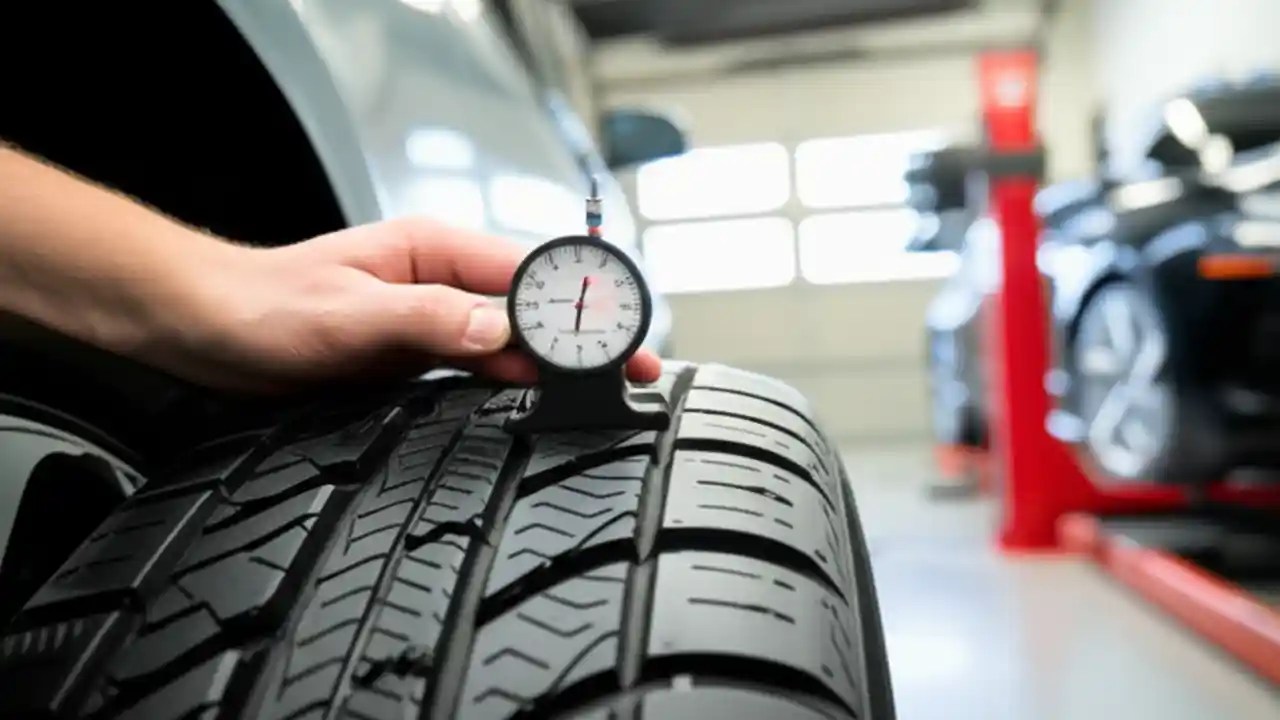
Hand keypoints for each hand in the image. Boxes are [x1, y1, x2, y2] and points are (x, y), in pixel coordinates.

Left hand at [157, 218, 660, 392]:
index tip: (615, 337)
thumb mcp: (351, 314)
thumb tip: (499, 335)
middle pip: (530, 308)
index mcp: (434, 249)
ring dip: (553, 364)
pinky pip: (477, 367)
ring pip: (509, 341)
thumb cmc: (266, 305)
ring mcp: (431, 317)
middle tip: (632, 370)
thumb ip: (430, 320)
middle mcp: (440, 280)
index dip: (578, 307)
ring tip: (602, 389)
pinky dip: (511, 383)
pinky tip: (537, 399)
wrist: (209, 329)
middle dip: (582, 337)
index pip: (526, 274)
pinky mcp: (415, 353)